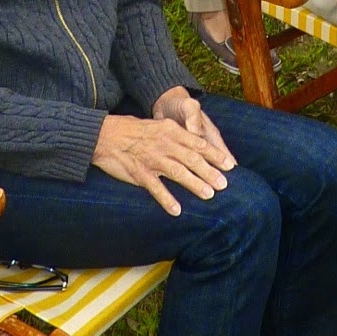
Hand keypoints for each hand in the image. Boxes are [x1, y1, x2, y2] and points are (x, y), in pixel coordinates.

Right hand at [93, 92, 235, 214]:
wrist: (106, 134)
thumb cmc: (135, 130)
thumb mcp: (160, 126)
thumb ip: (178, 136)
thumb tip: (197, 145)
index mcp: (171, 131)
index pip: (198, 144)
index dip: (215, 155)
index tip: (229, 164)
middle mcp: (165, 144)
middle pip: (192, 159)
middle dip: (210, 172)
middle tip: (224, 184)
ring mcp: (152, 159)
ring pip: (178, 173)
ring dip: (195, 184)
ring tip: (209, 195)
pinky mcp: (140, 173)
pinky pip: (156, 188)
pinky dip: (167, 199)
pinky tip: (177, 210)